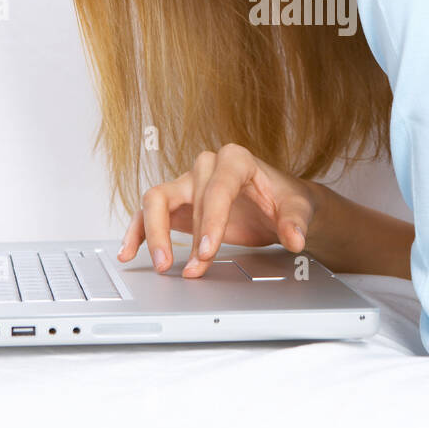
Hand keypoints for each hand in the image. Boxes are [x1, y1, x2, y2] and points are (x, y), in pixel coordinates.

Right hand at [117, 143, 317, 278]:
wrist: (279, 204)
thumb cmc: (285, 199)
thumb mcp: (298, 208)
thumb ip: (296, 222)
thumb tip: (294, 238)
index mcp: (236, 159)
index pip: (217, 189)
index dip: (210, 221)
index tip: (207, 251)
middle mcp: (208, 166)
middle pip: (185, 197)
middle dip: (187, 237)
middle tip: (191, 268)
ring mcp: (189, 183)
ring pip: (156, 200)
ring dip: (153, 233)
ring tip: (160, 264)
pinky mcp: (177, 203)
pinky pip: (149, 214)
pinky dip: (138, 232)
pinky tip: (130, 252)